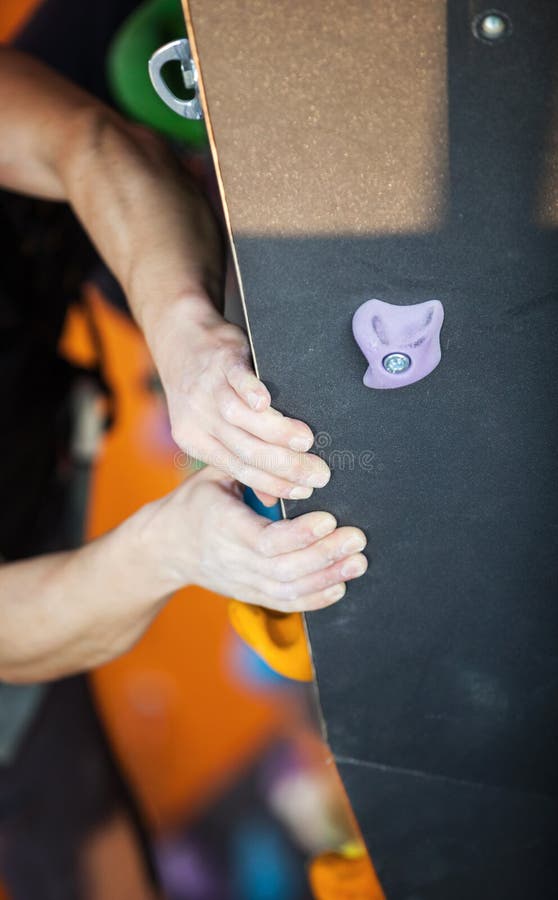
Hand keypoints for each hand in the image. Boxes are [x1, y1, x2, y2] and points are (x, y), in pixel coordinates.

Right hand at [131, 467, 367, 611]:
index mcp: (223, 526)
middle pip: (284, 569)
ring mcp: (241, 582)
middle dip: (324, 556)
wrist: (165, 547)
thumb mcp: (213, 476)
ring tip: (357, 562)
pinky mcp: (248, 593)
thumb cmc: (195, 502)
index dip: (301, 535)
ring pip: (288, 590)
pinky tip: (339, 586)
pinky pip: (284, 603)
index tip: (330, 519)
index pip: (266, 540)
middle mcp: (232, 560)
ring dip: (327, 578)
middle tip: (356, 538)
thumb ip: (251, 472)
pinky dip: (314, 599)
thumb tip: (293, 469)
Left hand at [150, 300, 330, 502]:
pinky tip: (269, 402)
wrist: (179, 339)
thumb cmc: (202, 388)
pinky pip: (234, 380)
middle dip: (287, 466)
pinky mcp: (219, 361)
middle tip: (319, 472)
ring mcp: (206, 390)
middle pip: (245, 451)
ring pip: (241, 419)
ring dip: (277, 433)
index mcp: (196, 442)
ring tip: (307, 441)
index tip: (307, 490)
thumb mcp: (210, 427)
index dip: (275, 484)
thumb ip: (240, 461)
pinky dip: (250, 392)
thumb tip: (274, 499)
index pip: (241, 471)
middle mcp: (199, 420)